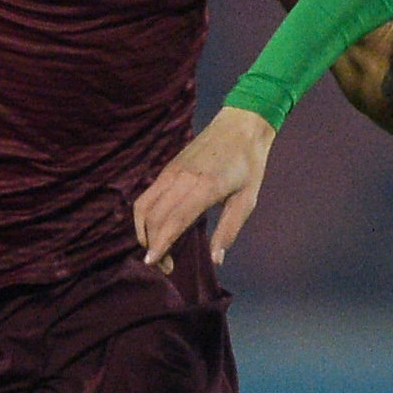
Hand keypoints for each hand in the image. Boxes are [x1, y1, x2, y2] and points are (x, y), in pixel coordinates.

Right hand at [133, 106, 275, 269]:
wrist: (240, 126)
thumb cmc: (249, 165)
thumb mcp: (247, 200)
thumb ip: (229, 230)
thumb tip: (216, 260)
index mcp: (204, 187)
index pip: (174, 220)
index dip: (161, 243)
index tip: (153, 263)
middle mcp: (182, 179)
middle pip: (154, 217)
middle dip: (153, 245)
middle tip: (166, 266)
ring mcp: (171, 172)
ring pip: (144, 206)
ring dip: (144, 232)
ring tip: (156, 250)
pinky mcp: (168, 169)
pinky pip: (147, 196)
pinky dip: (145, 217)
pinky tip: (155, 230)